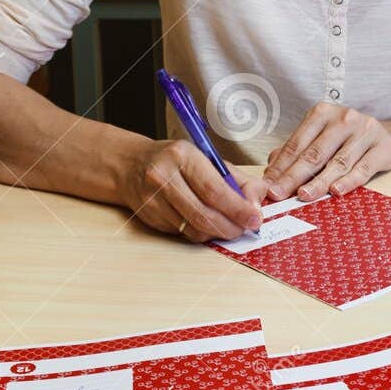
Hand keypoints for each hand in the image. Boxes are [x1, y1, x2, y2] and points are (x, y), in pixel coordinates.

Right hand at [115, 138, 263, 241]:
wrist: (131, 165)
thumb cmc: (175, 160)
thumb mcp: (206, 158)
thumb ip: (237, 178)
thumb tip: (258, 199)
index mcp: (182, 156)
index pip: (214, 189)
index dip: (237, 208)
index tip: (255, 218)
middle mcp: (163, 177)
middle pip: (203, 214)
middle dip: (231, 226)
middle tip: (246, 228)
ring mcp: (153, 199)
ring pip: (194, 229)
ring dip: (217, 232)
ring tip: (230, 225)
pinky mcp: (150, 217)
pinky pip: (184, 233)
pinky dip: (201, 232)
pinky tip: (208, 222)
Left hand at [263, 104, 390, 202]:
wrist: (387, 136)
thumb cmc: (347, 139)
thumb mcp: (321, 137)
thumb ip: (297, 150)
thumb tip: (271, 167)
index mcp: (322, 113)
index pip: (297, 143)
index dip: (281, 166)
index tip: (268, 186)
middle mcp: (344, 118)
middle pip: (314, 153)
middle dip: (293, 176)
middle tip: (278, 194)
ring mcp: (365, 131)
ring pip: (338, 162)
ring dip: (319, 181)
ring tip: (304, 195)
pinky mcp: (383, 147)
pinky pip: (363, 168)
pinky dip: (349, 180)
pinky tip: (336, 191)